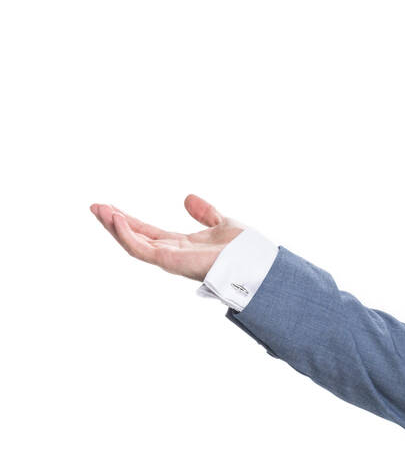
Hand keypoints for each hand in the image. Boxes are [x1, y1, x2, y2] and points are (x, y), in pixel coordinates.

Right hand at [90, 194, 245, 281]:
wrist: (255, 261)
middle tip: (95, 206)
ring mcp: (169, 259)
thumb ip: (204, 212)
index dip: (129, 220)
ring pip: (133, 243)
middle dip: (114, 223)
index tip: (111, 207)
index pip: (147, 231)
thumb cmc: (243, 249)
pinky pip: (142, 249)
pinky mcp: (170, 262)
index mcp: (181, 245)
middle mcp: (172, 253)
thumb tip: (188, 197)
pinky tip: (117, 219)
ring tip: (99, 210)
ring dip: (114, 227)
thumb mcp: (220, 222)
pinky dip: (127, 235)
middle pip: (135, 237)